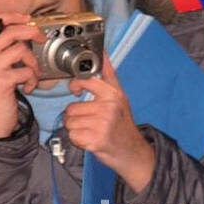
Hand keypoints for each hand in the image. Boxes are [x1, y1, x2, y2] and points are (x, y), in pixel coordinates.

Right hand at [0, 13, 43, 138]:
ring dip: (34, 63)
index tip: (29, 19)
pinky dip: (33, 80)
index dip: (12, 16)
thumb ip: (6, 52)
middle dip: (31, 32)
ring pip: (20, 50)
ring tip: (34, 75)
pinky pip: (26, 71)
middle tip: (41, 39)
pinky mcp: (1, 81)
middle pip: (9, 32)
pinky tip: (29, 88)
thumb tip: (26, 37)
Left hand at [64, 55, 155, 191]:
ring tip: (92, 131)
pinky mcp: (96, 140)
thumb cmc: (122, 124)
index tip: (77, 91)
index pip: (84, 81)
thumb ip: (108, 74)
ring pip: (70, 122)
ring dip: (77, 129)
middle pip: (71, 107)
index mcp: (114, 95)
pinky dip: (79, 140)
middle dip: (77, 116)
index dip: (75, 86)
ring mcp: (103, 125)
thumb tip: (102, 51)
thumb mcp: (119, 97)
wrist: (133, 152)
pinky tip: (92, 140)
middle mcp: (109, 108)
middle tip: (92, 121)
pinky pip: (73, 136)